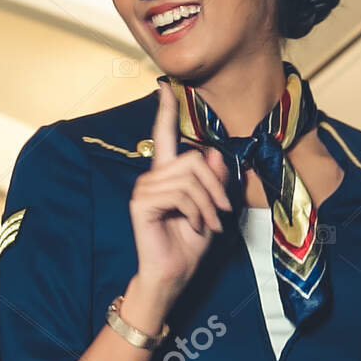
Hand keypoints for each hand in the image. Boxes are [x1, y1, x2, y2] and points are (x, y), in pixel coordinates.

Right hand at [129, 89, 231, 305]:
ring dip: (207, 204)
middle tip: (219, 214)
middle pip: (193, 159)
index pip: (165, 136)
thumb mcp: (211, 207)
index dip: (166, 110)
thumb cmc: (190, 242)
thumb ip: (213, 180)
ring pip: (190, 177)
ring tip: (206, 224)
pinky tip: (192, 227)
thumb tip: (210, 153)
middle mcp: (152, 177)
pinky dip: (195, 212)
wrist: (173, 274)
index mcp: (167, 175)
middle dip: (215, 187)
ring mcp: (144, 189)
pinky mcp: (141, 203)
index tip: (165, 86)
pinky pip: (180, 194)